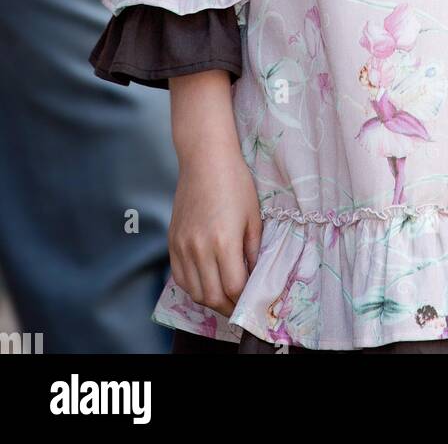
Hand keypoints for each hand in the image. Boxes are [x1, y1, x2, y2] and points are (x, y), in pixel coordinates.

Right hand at [169, 145, 261, 316]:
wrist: (205, 159)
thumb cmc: (235, 182)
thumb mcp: (253, 216)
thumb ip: (253, 250)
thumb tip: (255, 276)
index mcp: (223, 242)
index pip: (234, 287)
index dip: (245, 299)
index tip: (253, 299)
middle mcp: (199, 248)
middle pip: (212, 296)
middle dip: (229, 306)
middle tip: (241, 306)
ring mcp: (182, 246)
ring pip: (194, 291)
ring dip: (211, 300)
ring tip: (225, 297)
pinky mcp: (172, 242)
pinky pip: (180, 277)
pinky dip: (193, 287)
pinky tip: (206, 282)